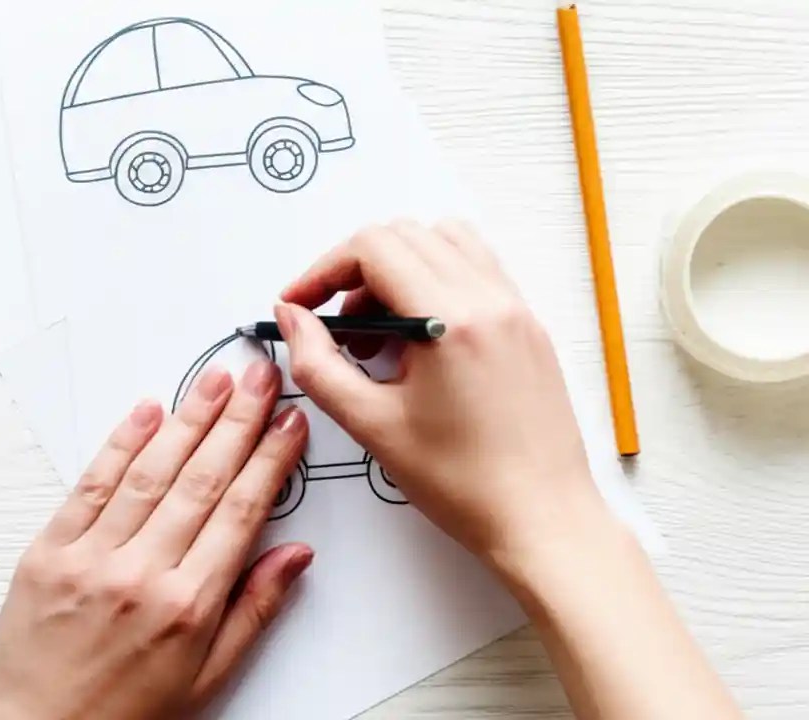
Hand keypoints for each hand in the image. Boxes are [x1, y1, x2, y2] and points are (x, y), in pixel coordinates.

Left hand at [0, 362, 310, 719]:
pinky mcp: (49, 551)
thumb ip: (254, 610)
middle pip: (202, 479)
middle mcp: (143, 573)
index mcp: (190, 605)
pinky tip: (145, 411)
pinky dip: (119, 445)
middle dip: (238, 420)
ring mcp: (93, 557)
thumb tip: (296, 555)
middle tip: (261, 375)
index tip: (290, 422)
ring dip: (188, 419)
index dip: (270, 459)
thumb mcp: (208, 678)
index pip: (242, 511)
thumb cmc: (125, 713)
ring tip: (215, 379)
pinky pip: (90, 486)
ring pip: (151, 472)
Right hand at [276, 220, 611, 568]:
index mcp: (451, 319)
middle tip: (334, 326)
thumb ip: (318, 364)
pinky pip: (476, 271)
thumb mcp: (372, 425)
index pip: (373, 248)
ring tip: (379, 332)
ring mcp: (517, 308)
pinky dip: (436, 283)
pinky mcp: (529, 326)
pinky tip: (420, 340)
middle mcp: (490, 299)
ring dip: (398, 269)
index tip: (300, 304)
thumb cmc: (465, 484)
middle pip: (405, 236)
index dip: (323, 269)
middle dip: (355, 270)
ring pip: (444, 242)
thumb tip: (293, 317)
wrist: (542, 519)